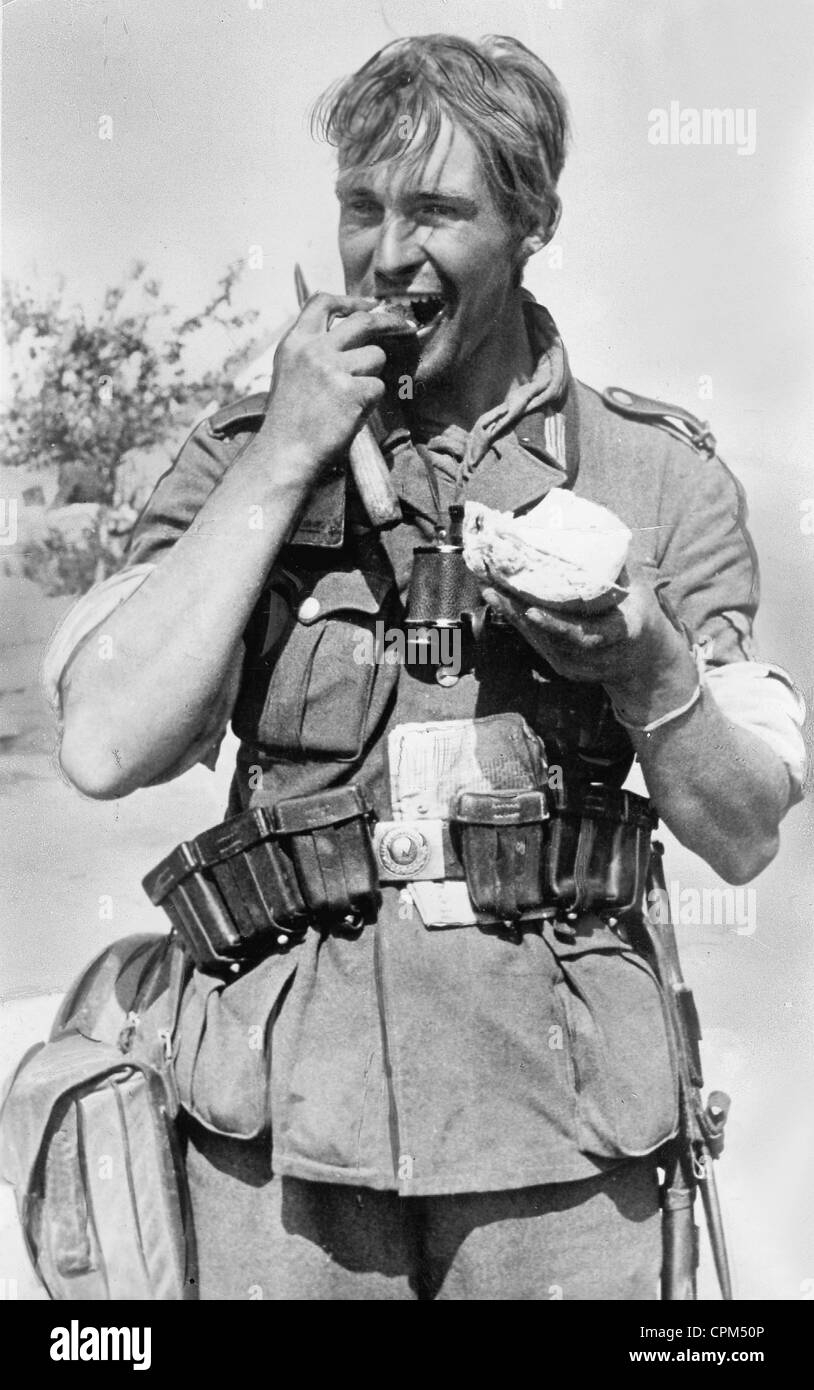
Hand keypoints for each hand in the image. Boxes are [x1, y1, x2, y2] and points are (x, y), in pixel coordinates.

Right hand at [261, 293, 388, 485]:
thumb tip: (350, 336)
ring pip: (375, 357)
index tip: (368, 304)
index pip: (322, 302)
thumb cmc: (289, 422)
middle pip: (361, 321)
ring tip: (350, 399)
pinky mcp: (352, 390)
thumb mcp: (290, 373)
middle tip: (402, 327)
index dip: (350, 300)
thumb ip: (314, 351)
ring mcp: (333, 369)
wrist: (284, 453)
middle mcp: (314, 350)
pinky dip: (370, 402)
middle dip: (387, 322)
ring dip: (371, 376)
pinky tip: (350, 415)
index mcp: (294, 343)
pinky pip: (378, 388)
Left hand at [481, 571, 696, 722]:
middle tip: (493, 584)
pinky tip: (497, 597)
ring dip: (510, 611)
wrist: (643, 659)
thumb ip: (615, 564)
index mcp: (620, 634)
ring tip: (487, 584)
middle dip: (519, 610)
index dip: (558, 625)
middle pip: (551, 637)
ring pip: (538, 639)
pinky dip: (515, 618)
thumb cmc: (639, 613)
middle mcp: (594, 657)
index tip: (532, 611)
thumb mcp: (639, 587)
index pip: (587, 635)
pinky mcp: (560, 665)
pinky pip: (535, 640)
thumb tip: (589, 527)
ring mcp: (575, 665)